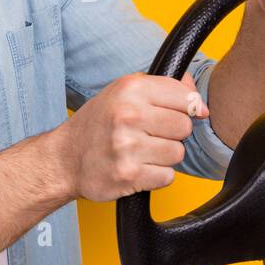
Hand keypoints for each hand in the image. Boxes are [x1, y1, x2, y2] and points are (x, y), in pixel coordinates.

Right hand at [51, 71, 207, 201]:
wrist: (64, 159)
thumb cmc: (98, 124)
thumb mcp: (123, 92)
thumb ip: (163, 88)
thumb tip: (200, 102)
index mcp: (130, 89)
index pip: (185, 97)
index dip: (187, 109)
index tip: (177, 114)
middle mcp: (128, 114)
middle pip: (184, 127)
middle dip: (172, 134)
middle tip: (150, 135)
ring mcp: (128, 146)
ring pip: (178, 153)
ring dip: (164, 156)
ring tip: (141, 152)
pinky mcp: (129, 175)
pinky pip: (167, 176)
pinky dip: (156, 175)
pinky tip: (138, 167)